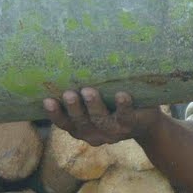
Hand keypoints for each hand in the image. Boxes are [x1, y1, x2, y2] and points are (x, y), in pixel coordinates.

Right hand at [42, 87, 160, 145]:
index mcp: (81, 128)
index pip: (64, 123)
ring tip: (89, 91)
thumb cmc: (111, 105)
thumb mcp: (95, 100)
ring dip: (94, 106)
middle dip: (74, 108)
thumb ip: (80, 90)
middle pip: (81, 123)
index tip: (47, 100)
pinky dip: (123, 105)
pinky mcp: (131, 124)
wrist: (145, 122)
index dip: (55, 114)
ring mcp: (113, 131)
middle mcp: (95, 134)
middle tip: (69, 93)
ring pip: (101, 121)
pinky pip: (126, 116)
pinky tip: (121, 95)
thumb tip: (65, 59)